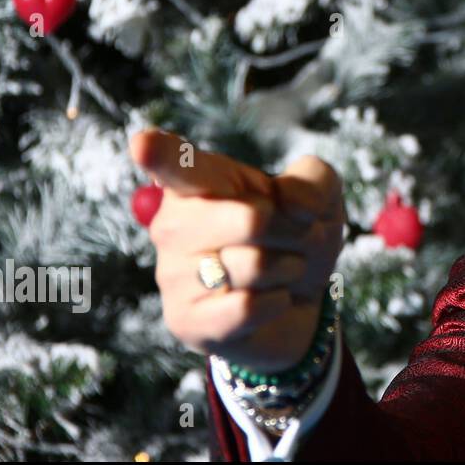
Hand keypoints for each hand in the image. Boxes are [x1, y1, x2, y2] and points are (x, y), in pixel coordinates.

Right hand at [128, 129, 346, 372]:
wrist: (302, 300)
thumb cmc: (299, 235)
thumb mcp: (321, 196)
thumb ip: (311, 183)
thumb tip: (285, 202)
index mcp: (200, 182)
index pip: (176, 163)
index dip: (160, 153)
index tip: (143, 144)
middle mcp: (173, 223)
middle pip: (252, 219)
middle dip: (294, 230)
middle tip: (293, 236)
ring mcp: (172, 274)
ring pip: (256, 264)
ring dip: (289, 267)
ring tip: (280, 270)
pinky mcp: (185, 320)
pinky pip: (246, 307)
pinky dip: (277, 302)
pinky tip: (269, 301)